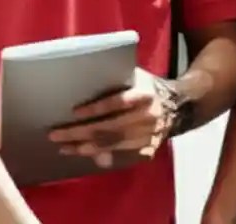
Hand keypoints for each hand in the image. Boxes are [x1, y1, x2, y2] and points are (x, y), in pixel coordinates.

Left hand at [48, 67, 181, 168]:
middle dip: (79, 132)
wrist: (179, 105)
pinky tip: (85, 155)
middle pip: (109, 127)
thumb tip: (84, 87)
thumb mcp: (136, 77)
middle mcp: (148, 116)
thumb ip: (115, 82)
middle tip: (55, 134)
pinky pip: (121, 158)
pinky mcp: (149, 150)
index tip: (74, 112)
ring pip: (112, 145)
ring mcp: (149, 136)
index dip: (96, 108)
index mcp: (145, 95)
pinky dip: (102, 158)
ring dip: (85, 147)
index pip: (118, 103)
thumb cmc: (147, 88)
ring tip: (64, 147)